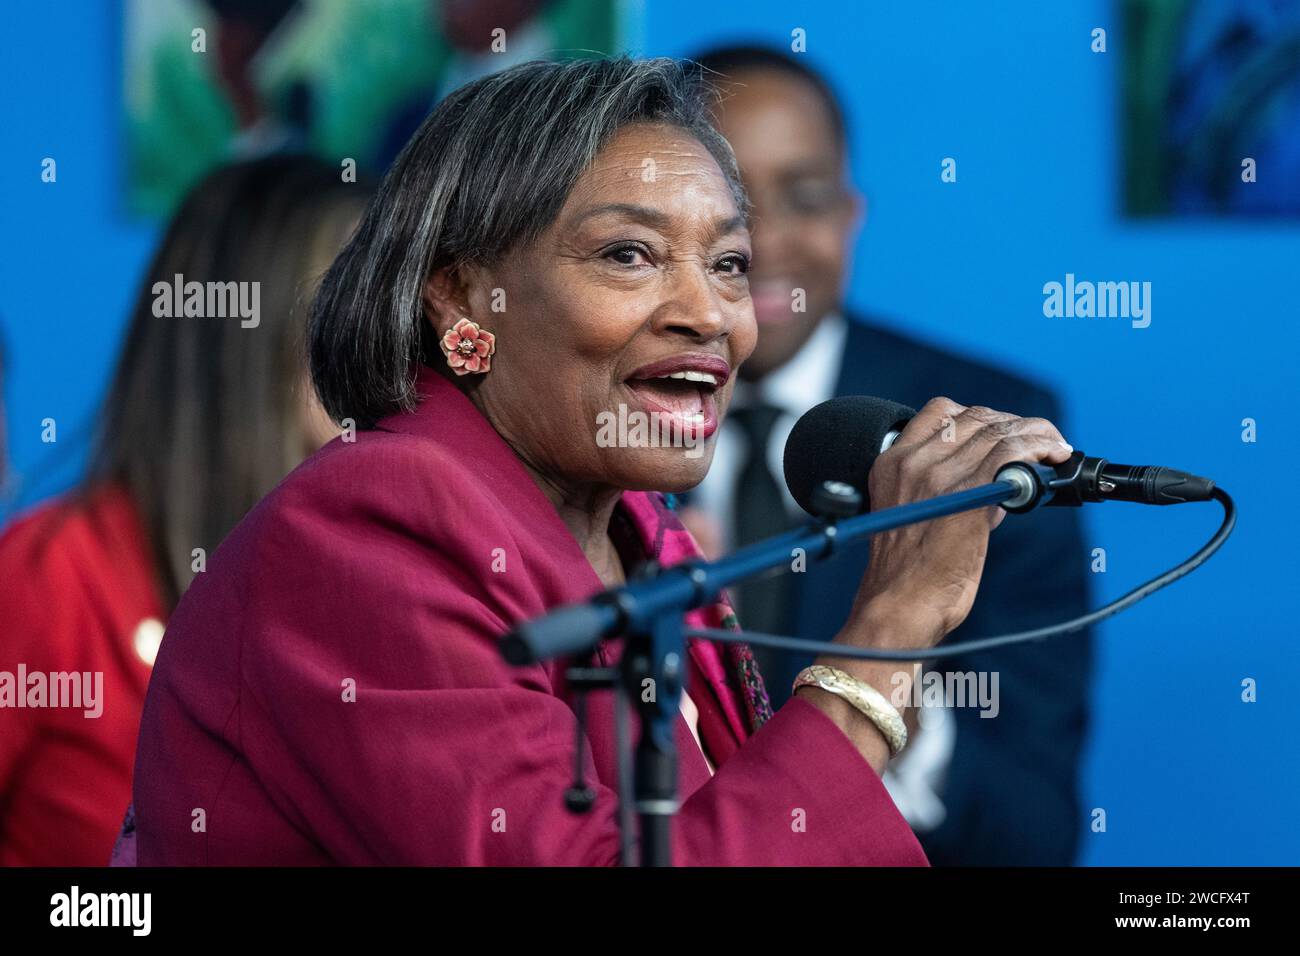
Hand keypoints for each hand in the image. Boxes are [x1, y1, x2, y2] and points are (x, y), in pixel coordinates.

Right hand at [848, 397, 1072, 645]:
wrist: (900, 605)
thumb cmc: (908, 575)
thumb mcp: (915, 515)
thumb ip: (950, 489)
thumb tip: (1000, 480)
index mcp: (892, 463)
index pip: (939, 412)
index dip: (979, 416)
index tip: (1002, 431)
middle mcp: (913, 462)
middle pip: (976, 416)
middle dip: (1014, 424)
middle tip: (1041, 442)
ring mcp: (939, 475)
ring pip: (999, 431)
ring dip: (1037, 434)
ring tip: (1055, 447)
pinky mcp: (970, 493)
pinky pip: (1012, 453)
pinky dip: (1039, 448)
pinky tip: (1054, 456)